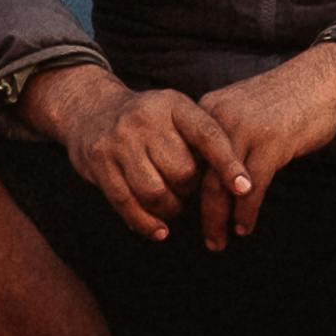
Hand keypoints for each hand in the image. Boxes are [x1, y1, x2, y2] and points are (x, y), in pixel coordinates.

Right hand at [36, 66, 250, 244]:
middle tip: (188, 192)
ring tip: (174, 207)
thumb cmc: (147, 119)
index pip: (208, 135)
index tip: (245, 188)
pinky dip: (146, 223)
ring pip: (155, 192)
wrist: (90, 109)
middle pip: (181, 171)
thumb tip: (235, 179)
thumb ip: (200, 138)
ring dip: (170, 209)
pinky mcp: (98, 162)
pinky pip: (126, 203)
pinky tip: (159, 231)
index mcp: (173, 105)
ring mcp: (119, 141)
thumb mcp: (174, 113)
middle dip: (190, 190)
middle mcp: (145, 120)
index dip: (228, 164)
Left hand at [186, 44, 335, 248]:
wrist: (323, 78)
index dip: (188, 191)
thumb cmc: (286, 99)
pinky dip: (247, 212)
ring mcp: (245, 130)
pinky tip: (245, 225)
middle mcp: (219, 119)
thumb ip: (223, 136)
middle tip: (208, 239)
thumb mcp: (243, 110)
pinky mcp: (271, 143)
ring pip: (222, 186)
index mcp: (208, 111)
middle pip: (201, 176)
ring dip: (220, 219)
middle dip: (204, 214)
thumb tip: (210, 174)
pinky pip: (252, 187)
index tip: (192, 215)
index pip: (187, 158)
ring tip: (221, 240)